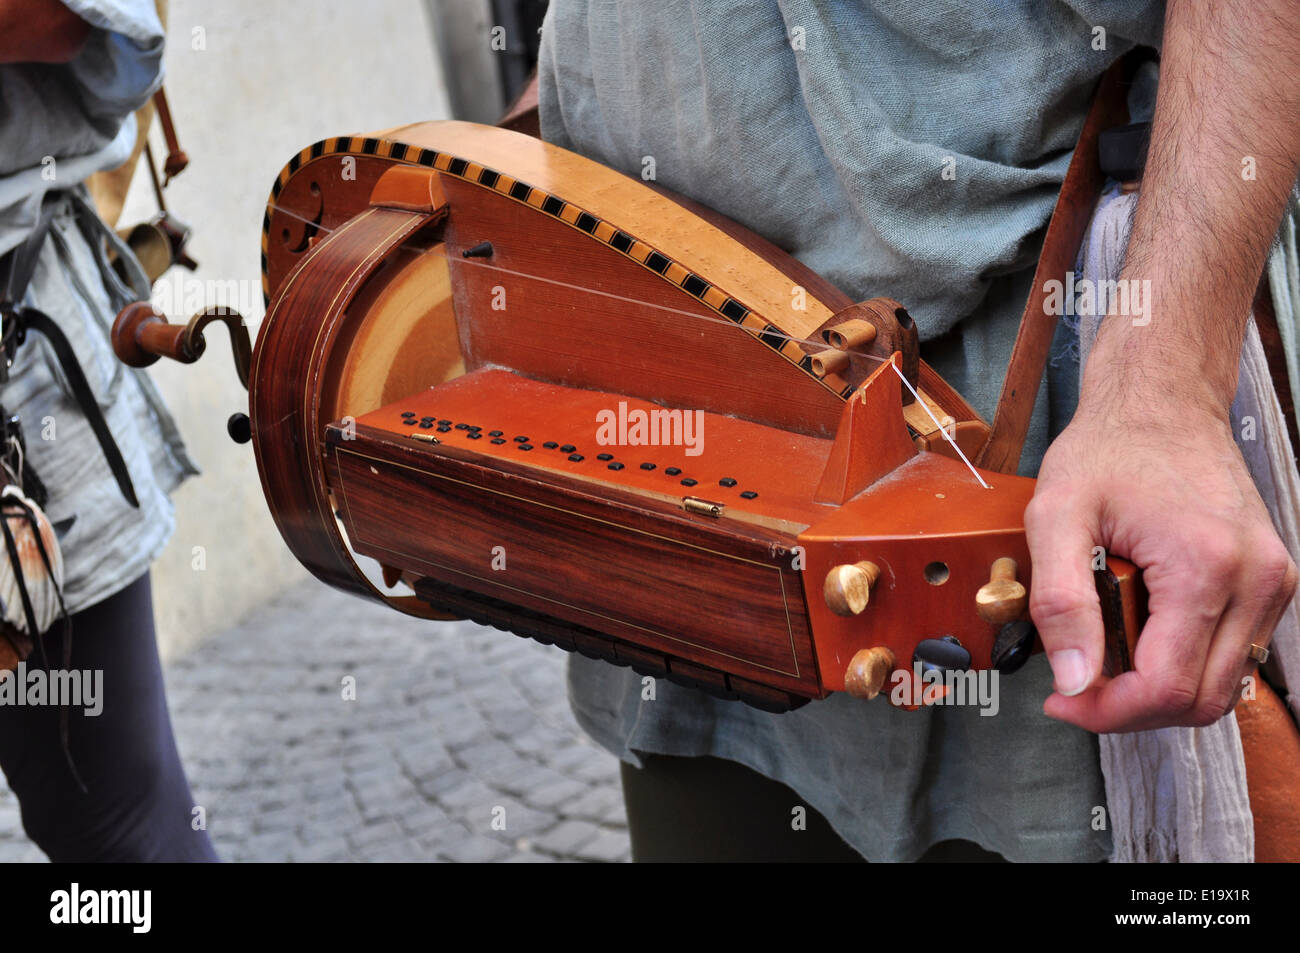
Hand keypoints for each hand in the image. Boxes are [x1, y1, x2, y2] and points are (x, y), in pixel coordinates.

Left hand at [1024, 386, 1296, 732]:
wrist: (1162, 402)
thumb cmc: (1111, 448)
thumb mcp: (1056, 515)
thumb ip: (1059, 601)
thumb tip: (1075, 679)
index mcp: (1207, 567)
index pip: (1168, 688)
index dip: (1109, 710)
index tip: (1064, 699)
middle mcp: (1257, 580)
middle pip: (1202, 701)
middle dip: (1132, 708)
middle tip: (1077, 685)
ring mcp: (1272, 582)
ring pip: (1222, 685)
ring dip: (1158, 688)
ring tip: (1104, 653)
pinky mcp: (1270, 581)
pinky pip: (1232, 652)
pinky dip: (1183, 660)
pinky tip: (1139, 632)